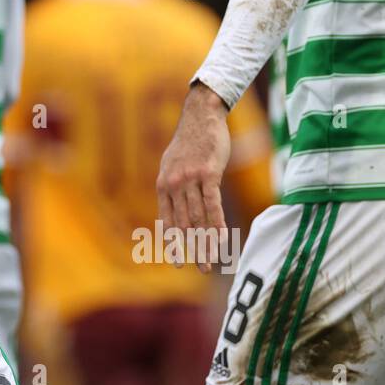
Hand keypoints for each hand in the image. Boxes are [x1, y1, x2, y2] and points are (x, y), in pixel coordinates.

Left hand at [156, 83, 229, 271]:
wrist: (200, 116)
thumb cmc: (189, 142)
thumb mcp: (171, 164)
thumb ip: (172, 187)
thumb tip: (175, 209)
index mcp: (163, 185)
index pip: (167, 221)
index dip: (173, 243)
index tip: (178, 262)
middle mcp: (174, 185)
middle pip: (185, 225)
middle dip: (193, 249)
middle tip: (202, 268)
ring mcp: (191, 180)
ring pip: (199, 218)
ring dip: (206, 243)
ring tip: (212, 261)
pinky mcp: (208, 174)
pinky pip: (213, 205)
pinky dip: (217, 225)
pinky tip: (221, 241)